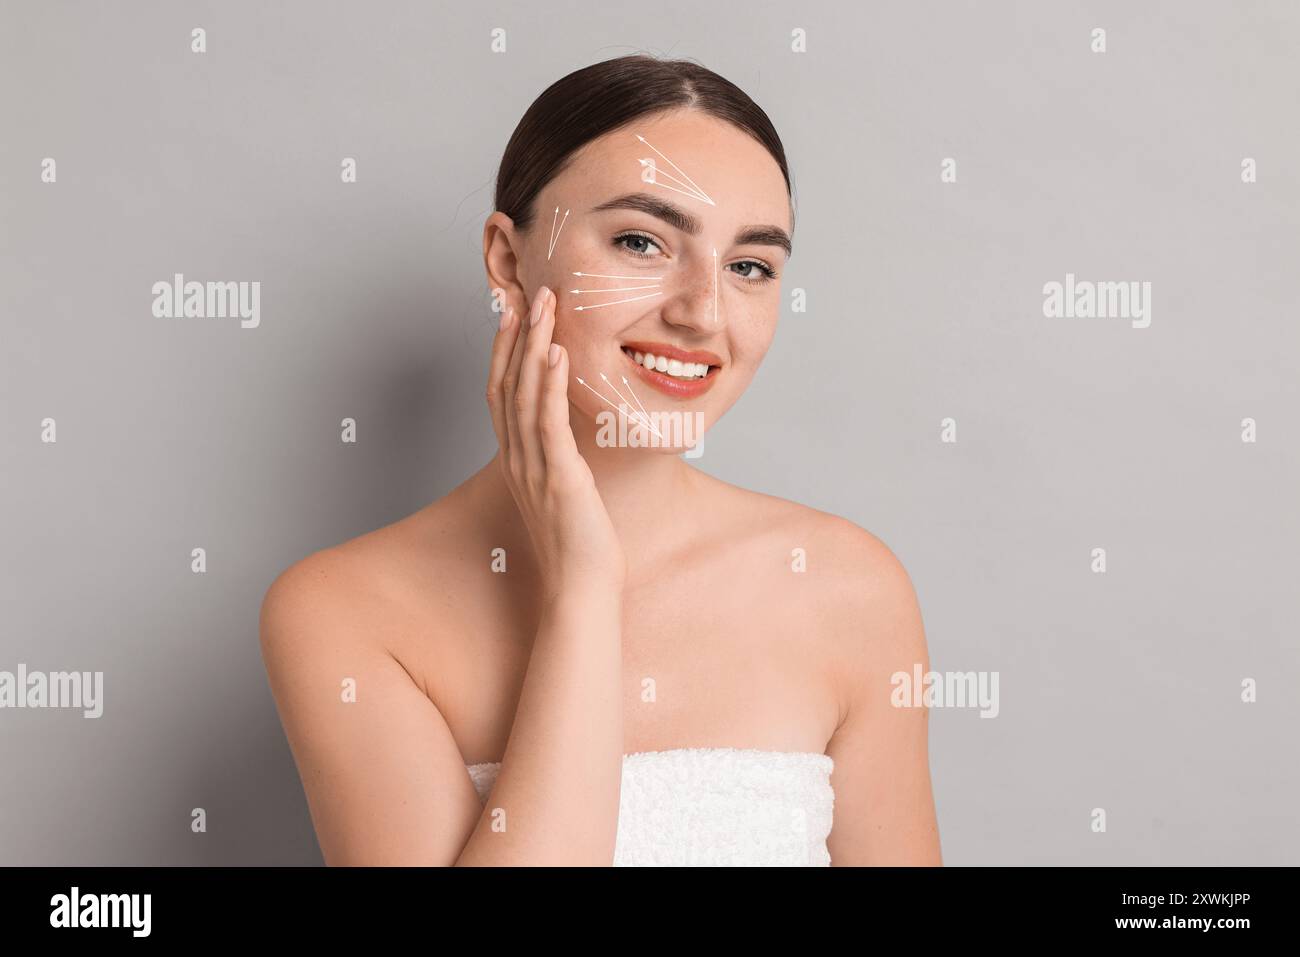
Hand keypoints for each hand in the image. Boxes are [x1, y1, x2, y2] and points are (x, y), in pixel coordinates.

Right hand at [486, 286, 626, 593]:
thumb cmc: (579, 548)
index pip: (503, 394)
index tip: (512, 314)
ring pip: (525, 395)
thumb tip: (569, 443)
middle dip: (516, 336)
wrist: (580, 590)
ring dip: (533, 346)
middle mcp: (518, 459)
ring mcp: (533, 467)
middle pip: (508, 384)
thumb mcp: (565, 495)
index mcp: (517, 461)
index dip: (504, 352)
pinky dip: (551, 384)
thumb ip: (559, 464)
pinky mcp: (557, 478)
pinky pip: (549, 422)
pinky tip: (557, 353)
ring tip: (543, 306)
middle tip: (527, 293)